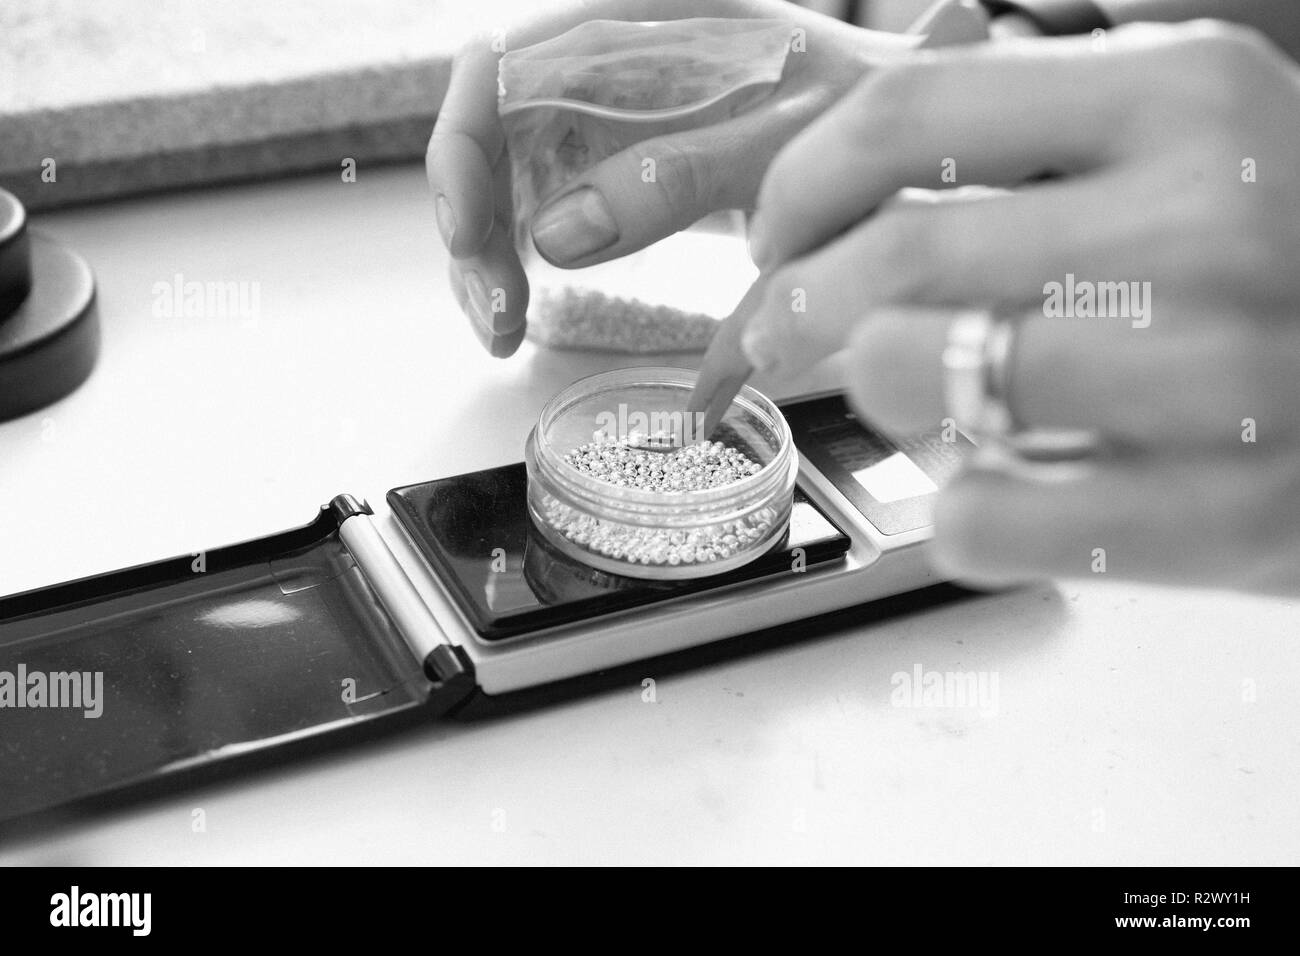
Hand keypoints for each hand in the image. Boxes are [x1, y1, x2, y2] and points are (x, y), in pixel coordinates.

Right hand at [426, 0, 916, 355]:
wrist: (909, 131)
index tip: (469, 232)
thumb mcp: (784, 142)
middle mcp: (599, 68)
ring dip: (486, 260)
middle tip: (497, 313)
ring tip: (503, 331)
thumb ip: (675, 176)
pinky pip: (537, 218)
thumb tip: (555, 234)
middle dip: (473, 227)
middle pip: (486, 135)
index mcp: (634, 23)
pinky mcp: (610, 175)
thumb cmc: (862, 114)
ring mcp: (600, 123)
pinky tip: (520, 322)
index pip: (499, 66)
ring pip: (502, 185)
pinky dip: (518, 273)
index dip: (461, 147)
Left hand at [742, 22, 1299, 592]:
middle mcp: (1208, 220)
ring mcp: (1224, 376)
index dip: (799, 185)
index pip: (906, 114)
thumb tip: (855, 187)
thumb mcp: (1216, 142)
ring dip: (875, 395)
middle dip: (794, 307)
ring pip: (914, 379)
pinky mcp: (1229, 518)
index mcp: (1192, 95)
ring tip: (904, 397)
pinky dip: (950, 511)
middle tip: (778, 334)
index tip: (775, 235)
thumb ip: (1059, 136)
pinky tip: (985, 492)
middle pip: (891, 259)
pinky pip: (984, 520)